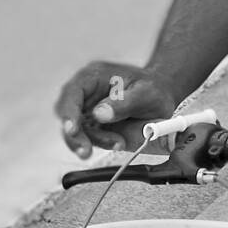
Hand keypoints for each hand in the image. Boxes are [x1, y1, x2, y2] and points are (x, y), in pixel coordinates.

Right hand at [54, 61, 178, 158]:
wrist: (161, 96)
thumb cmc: (153, 88)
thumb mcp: (146, 93)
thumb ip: (124, 103)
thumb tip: (99, 114)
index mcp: (94, 76)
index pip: (72, 92)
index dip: (68, 111)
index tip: (72, 129)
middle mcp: (85, 92)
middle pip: (66, 113)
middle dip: (74, 135)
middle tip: (86, 151)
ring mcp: (87, 109)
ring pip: (75, 130)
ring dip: (88, 142)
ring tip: (118, 143)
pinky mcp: (92, 124)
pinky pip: (88, 137)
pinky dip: (100, 142)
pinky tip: (119, 141)